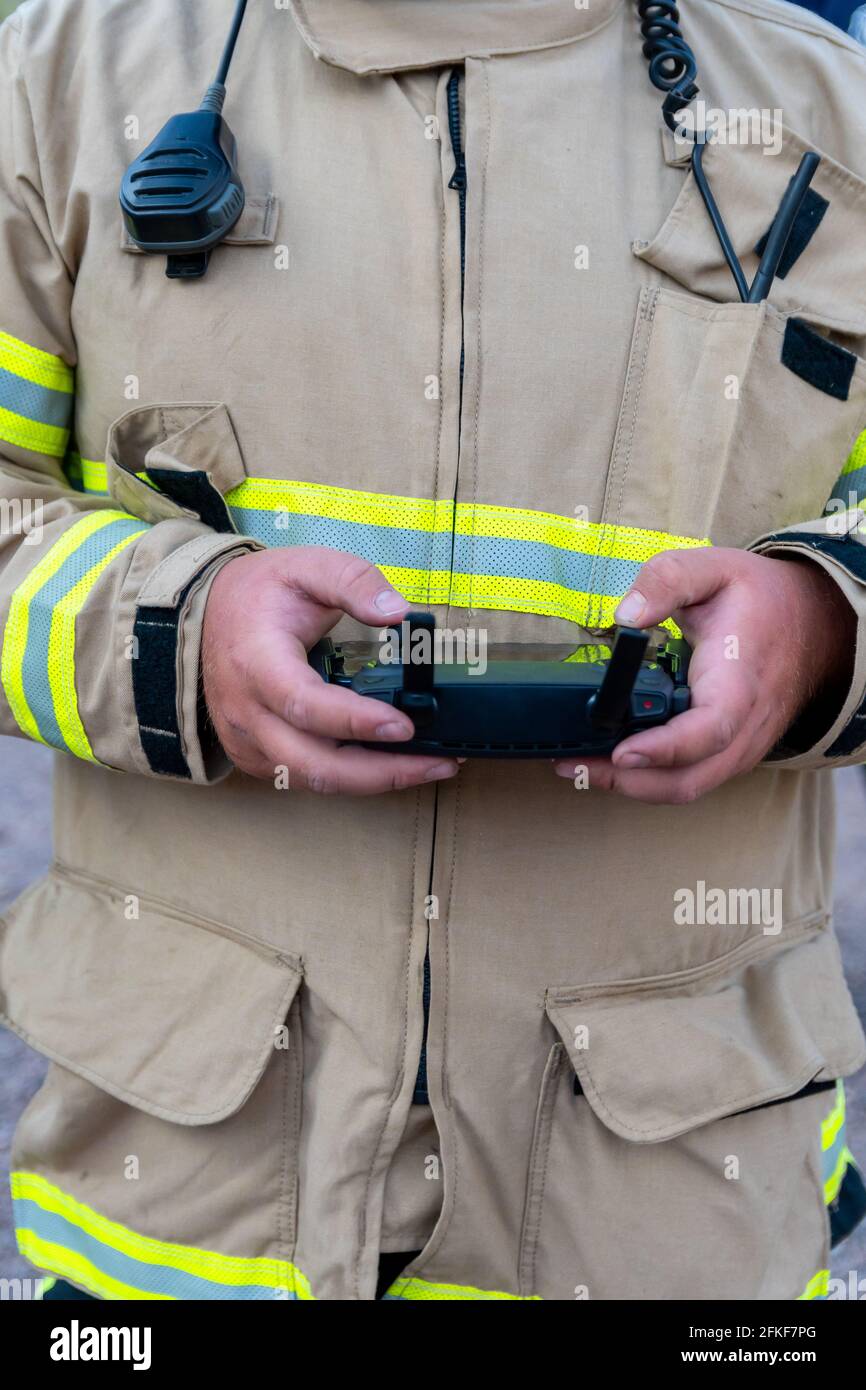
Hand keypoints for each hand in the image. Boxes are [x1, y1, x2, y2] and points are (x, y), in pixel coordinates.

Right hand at [202, 546, 459, 793]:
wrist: (207, 614)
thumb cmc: (259, 593)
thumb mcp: (307, 567)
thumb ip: (354, 582)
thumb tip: (398, 612)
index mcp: (256, 662)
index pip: (304, 704)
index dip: (355, 721)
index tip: (404, 725)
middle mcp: (246, 711)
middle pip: (312, 763)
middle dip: (379, 772)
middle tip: (437, 763)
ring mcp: (248, 740)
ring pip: (311, 781)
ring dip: (373, 782)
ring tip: (427, 767)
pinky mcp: (256, 756)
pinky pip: (305, 779)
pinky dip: (350, 779)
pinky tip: (390, 766)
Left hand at [554, 547, 853, 803]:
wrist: (815, 623)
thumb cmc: (760, 599)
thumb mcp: (716, 569)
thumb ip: (667, 580)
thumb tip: (625, 616)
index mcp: (740, 680)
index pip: (710, 728)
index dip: (666, 748)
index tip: (622, 751)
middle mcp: (745, 727)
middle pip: (689, 778)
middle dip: (627, 781)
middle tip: (571, 764)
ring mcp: (740, 747)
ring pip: (687, 788)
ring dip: (630, 786)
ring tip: (576, 766)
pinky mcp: (729, 754)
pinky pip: (689, 779)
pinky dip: (647, 779)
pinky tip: (608, 761)